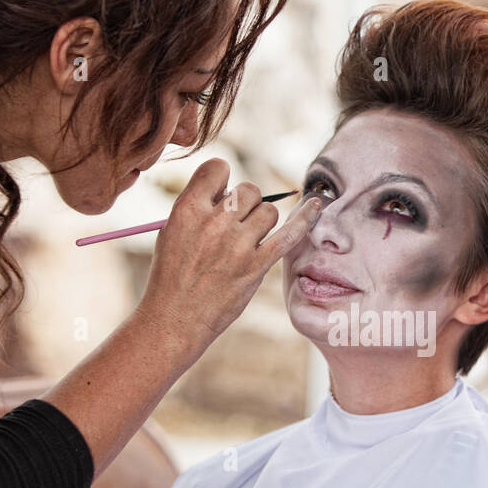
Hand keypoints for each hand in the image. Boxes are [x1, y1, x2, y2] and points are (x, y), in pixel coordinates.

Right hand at [137, 158, 320, 348]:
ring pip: (269, 211)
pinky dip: (305, 218)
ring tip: (246, 241)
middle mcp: (215, 223)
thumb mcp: (172, 232)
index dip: (223, 179)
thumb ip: (198, 207)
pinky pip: (289, 234)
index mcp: (188, 209)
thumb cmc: (171, 276)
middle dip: (246, 204)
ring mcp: (238, 245)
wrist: (175, 319)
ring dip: (262, 221)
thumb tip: (228, 192)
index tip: (220, 195)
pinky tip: (316, 206)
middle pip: (249, 190)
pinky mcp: (256, 266)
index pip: (218, 168)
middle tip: (234, 227)